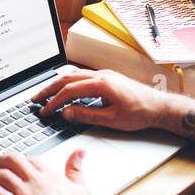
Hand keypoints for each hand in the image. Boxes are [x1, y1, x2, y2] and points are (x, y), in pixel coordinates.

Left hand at [0, 149, 109, 194]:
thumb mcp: (83, 191)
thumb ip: (76, 170)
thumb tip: (79, 152)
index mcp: (52, 177)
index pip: (31, 160)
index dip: (22, 161)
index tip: (18, 166)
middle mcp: (36, 183)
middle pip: (12, 161)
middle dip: (1, 161)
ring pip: (1, 176)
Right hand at [33, 69, 171, 131]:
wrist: (159, 107)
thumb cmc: (139, 113)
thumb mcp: (111, 120)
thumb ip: (86, 115)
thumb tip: (66, 113)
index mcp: (101, 84)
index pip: (69, 91)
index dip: (54, 101)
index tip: (44, 111)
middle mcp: (101, 75)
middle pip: (67, 78)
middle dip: (49, 89)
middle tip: (35, 99)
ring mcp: (104, 74)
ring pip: (74, 75)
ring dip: (58, 84)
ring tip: (45, 94)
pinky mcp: (107, 78)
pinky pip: (82, 76)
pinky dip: (69, 82)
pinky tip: (65, 89)